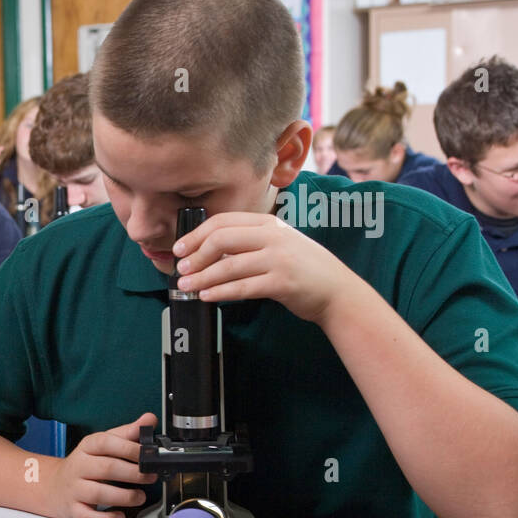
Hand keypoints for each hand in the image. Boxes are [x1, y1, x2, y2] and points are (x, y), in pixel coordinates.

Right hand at [44, 413, 158, 517]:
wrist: (53, 486)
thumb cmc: (84, 465)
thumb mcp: (102, 445)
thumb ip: (127, 433)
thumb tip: (149, 419)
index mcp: (87, 448)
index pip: (106, 442)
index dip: (129, 447)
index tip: (148, 453)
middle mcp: (78, 467)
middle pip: (107, 468)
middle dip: (133, 473)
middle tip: (150, 476)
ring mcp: (74, 490)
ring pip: (99, 494)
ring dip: (125, 496)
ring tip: (140, 496)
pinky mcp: (74, 510)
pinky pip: (88, 517)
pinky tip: (119, 516)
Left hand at [171, 211, 358, 324]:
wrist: (337, 291)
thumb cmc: (303, 269)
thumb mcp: (278, 244)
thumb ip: (249, 242)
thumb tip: (207, 250)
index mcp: (269, 223)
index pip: (223, 221)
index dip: (196, 234)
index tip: (179, 249)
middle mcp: (273, 236)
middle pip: (221, 239)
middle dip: (195, 254)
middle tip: (181, 269)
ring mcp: (279, 259)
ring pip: (228, 265)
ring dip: (202, 278)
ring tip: (186, 286)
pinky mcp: (282, 283)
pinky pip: (242, 287)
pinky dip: (220, 292)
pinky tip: (207, 296)